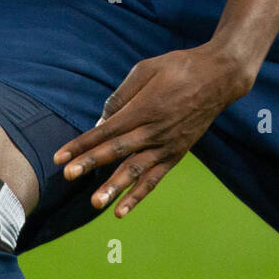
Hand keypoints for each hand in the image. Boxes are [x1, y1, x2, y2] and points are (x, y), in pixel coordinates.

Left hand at [53, 44, 252, 217]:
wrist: (218, 78)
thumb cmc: (178, 67)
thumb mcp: (146, 69)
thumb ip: (121, 96)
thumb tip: (100, 121)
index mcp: (144, 108)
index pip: (106, 131)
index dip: (82, 145)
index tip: (60, 157)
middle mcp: (154, 131)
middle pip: (116, 151)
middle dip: (90, 164)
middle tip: (67, 177)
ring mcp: (167, 145)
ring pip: (136, 171)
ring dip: (114, 187)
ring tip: (95, 203)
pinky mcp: (177, 154)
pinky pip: (155, 179)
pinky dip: (138, 196)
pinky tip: (122, 211)